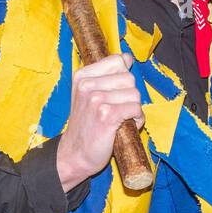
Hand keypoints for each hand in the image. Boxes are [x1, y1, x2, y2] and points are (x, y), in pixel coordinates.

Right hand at [55, 53, 143, 192]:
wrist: (74, 154)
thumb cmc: (86, 125)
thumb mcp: (87, 95)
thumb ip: (106, 76)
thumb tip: (127, 58)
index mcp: (82, 76)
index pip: (118, 61)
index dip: (124, 77)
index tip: (115, 91)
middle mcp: (87, 85)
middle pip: (129, 78)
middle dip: (129, 95)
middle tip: (117, 109)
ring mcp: (96, 100)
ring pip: (135, 94)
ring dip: (134, 109)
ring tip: (120, 119)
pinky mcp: (106, 115)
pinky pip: (136, 109)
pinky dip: (136, 120)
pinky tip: (124, 125)